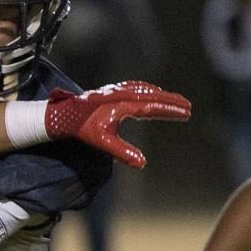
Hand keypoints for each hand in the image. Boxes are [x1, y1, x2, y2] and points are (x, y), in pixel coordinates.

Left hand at [45, 81, 191, 167]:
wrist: (63, 115)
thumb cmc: (82, 129)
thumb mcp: (103, 142)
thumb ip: (123, 152)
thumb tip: (142, 163)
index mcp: (123, 105)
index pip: (153, 107)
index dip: (170, 110)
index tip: (186, 113)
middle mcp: (121, 95)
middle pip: (152, 95)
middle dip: (171, 101)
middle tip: (188, 105)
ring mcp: (115, 91)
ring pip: (144, 89)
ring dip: (160, 94)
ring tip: (174, 100)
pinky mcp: (109, 90)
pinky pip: (134, 86)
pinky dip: (146, 89)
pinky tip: (150, 92)